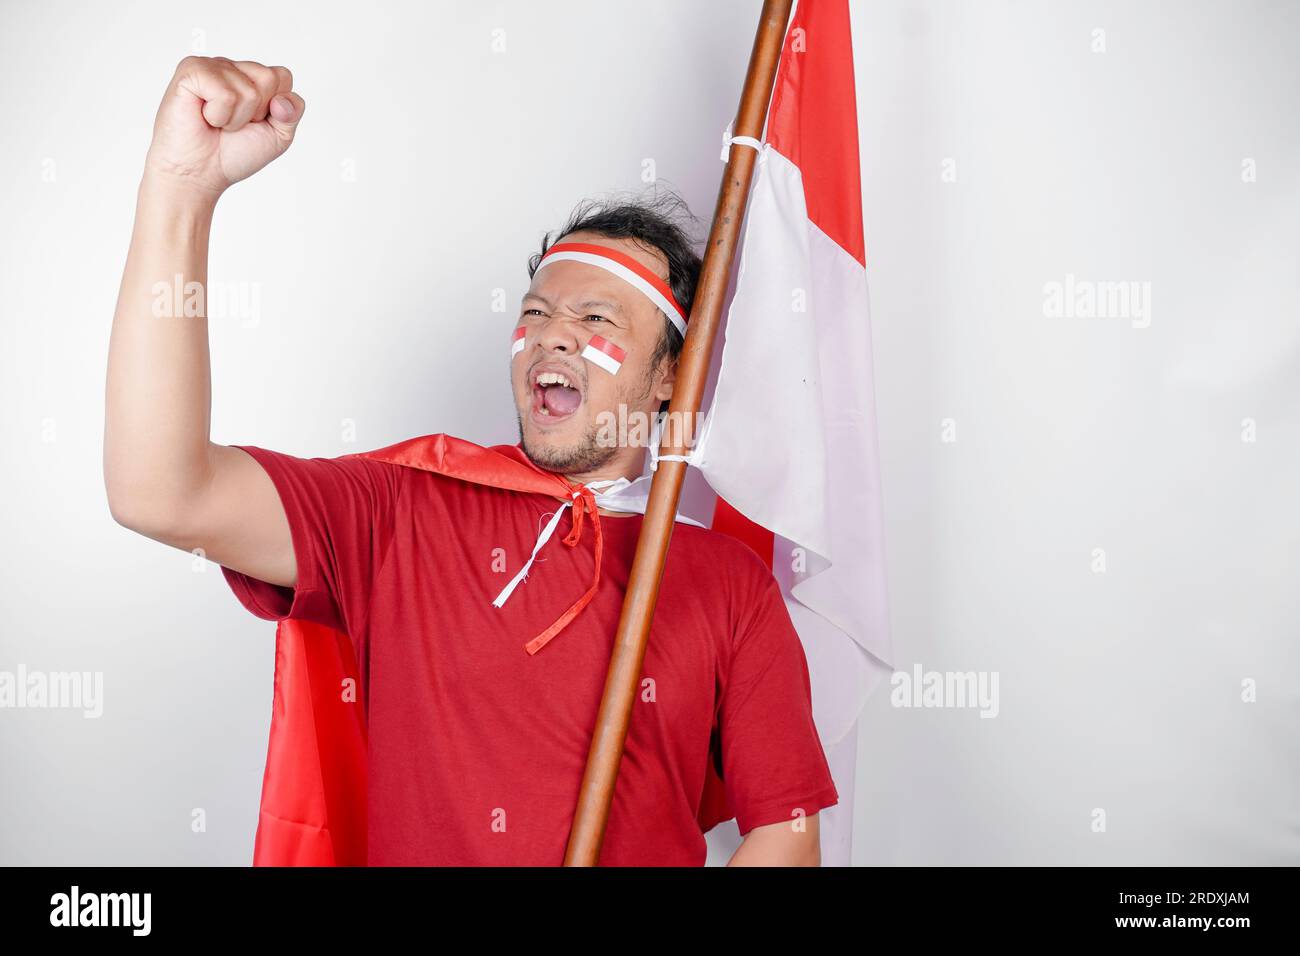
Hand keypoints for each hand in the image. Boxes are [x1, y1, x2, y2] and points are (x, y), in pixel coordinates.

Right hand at [144, 56, 304, 198]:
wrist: (200, 172)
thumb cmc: (233, 153)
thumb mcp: (278, 136)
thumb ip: (292, 113)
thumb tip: (282, 100)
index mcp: (250, 77)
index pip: (283, 76)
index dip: (275, 108)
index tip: (253, 122)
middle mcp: (231, 67)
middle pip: (269, 77)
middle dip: (257, 112)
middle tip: (233, 124)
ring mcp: (210, 66)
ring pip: (249, 90)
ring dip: (236, 118)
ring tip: (217, 123)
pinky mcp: (191, 70)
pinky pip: (226, 94)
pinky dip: (219, 115)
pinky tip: (204, 117)